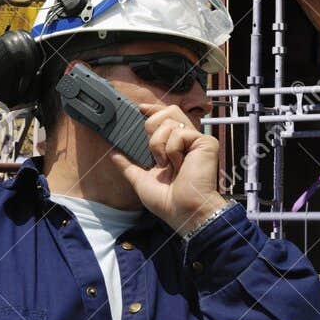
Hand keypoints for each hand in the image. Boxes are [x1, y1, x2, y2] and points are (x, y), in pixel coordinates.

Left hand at [109, 104, 227, 235]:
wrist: (183, 211)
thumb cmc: (167, 201)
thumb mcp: (141, 180)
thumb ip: (128, 166)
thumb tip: (114, 154)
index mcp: (174, 146)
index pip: (166, 117)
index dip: (153, 109)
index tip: (139, 108)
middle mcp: (186, 140)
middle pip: (169, 111)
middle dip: (153, 127)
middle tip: (154, 151)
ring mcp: (196, 140)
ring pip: (170, 122)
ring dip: (159, 145)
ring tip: (167, 164)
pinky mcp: (205, 142)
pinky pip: (180, 133)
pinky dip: (173, 151)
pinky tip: (179, 165)